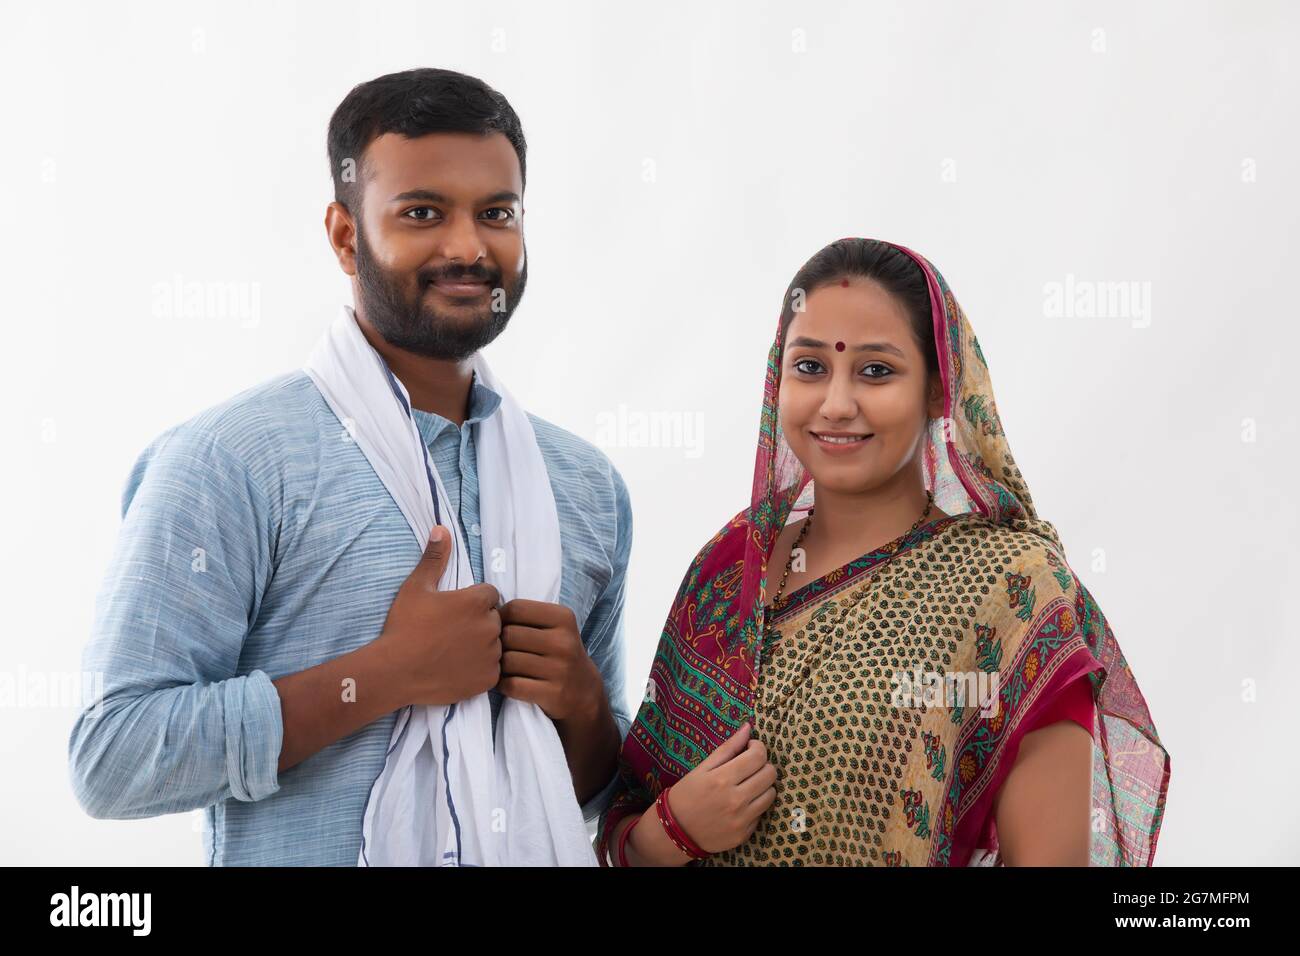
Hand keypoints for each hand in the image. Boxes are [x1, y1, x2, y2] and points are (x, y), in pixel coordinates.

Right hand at [375, 526, 501, 706]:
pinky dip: (480, 669)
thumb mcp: (417, 587)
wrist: (394, 671)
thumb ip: (434, 558)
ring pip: (495, 645)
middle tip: (452, 632)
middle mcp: (490, 626)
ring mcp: (491, 655)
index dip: (473, 602)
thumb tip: (441, 528)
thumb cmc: (404, 626)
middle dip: (479, 623)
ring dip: (482, 646)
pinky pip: (493, 670)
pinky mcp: (488, 679)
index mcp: (477, 601)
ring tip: (453, 651)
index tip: (455, 611)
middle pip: (494, 619)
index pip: (490, 595)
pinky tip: (458, 667)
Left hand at [496, 598, 602, 721]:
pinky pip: (511, 685)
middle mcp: (564, 641)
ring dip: (499, 666)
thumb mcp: (555, 627)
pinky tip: (509, 683)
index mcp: (563, 617)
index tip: (502, 628)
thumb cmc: (558, 654)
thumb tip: (487, 613)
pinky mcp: (553, 693)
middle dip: (498, 644)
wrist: (584, 692)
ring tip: (504, 668)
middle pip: (508, 634)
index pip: (516, 608)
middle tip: (501, 652)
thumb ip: (527, 616)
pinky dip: (503, 685)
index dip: (500, 618)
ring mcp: (560, 669)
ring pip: (507, 661)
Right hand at [664, 722, 776, 853]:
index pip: (758, 756)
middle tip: (750, 767)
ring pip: (771, 794)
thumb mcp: (702, 768)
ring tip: (747, 785)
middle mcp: (736, 800)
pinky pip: (762, 814)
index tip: (750, 749)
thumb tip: (748, 728)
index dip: (758, 747)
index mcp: (723, 778)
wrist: (674, 832)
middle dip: (763, 765)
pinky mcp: (744, 835)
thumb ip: (728, 747)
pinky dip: (755, 806)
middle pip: (770, 774)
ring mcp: (741, 820)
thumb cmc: (686, 795)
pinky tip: (740, 805)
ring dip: (763, 786)